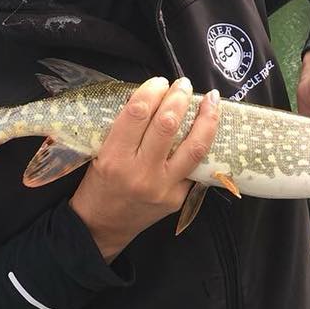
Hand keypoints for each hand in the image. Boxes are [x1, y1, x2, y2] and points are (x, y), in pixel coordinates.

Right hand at [69, 77, 220, 261]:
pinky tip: (208, 130)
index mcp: (114, 158)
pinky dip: (202, 145)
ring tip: (211, 99)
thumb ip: (126, 130)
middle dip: (179, 97)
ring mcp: (163, 188)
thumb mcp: (101, 153)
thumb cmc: (98, 185)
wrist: (102, 227)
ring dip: (206, 118)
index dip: (152, 90)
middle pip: (167, 124)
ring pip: (194, 146)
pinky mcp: (178, 199)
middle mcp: (140, 173)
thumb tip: (155, 98)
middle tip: (183, 84)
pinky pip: (195, 167)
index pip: (137, 113)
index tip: (159, 81)